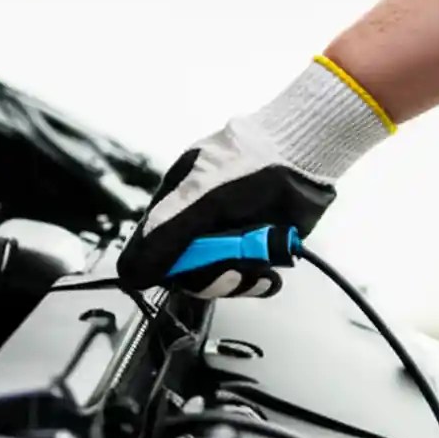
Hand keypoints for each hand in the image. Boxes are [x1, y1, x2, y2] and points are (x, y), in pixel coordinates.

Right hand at [116, 121, 335, 297]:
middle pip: (187, 270)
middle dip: (209, 276)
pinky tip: (267, 272)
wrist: (305, 156)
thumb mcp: (200, 196)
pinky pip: (249, 279)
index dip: (164, 268)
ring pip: (219, 278)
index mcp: (175, 203)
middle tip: (230, 269)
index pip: (154, 248)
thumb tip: (132, 271)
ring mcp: (229, 237)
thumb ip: (167, 234)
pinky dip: (259, 281)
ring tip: (256, 266)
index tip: (181, 275)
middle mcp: (199, 223)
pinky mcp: (257, 248)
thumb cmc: (251, 161)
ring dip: (238, 279)